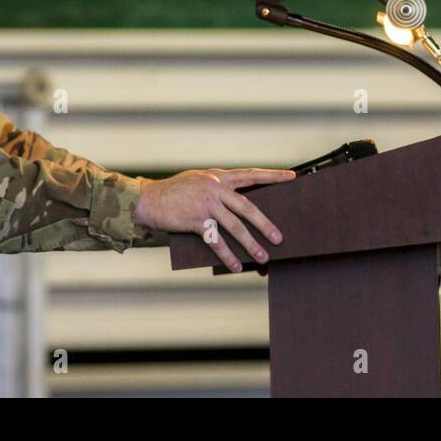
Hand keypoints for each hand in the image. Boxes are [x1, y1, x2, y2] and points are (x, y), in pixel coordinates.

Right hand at [135, 168, 295, 271]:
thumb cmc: (173, 192)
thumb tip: (240, 203)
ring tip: (263, 257)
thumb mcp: (198, 181)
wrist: (147, 200)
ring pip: (235, 227)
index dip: (272, 176)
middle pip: (247, 207)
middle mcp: (215, 188)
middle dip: (265, 224)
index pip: (251, 174)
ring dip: (250, 244)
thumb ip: (217, 188)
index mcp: (218, 177)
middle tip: (279, 238)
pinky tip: (236, 266)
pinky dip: (227, 256)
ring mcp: (206, 204)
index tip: (292, 177)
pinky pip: (216, 241)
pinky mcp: (195, 220)